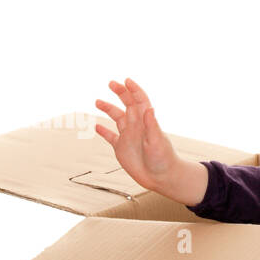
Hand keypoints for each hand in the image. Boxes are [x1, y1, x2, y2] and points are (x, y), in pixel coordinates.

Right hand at [94, 78, 181, 193]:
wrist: (161, 178)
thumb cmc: (164, 161)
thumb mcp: (157, 142)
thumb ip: (152, 125)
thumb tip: (148, 108)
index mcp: (146, 122)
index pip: (140, 101)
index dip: (134, 90)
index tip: (126, 80)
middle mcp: (137, 126)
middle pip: (128, 104)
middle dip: (120, 92)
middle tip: (111, 83)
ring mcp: (129, 136)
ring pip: (117, 117)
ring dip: (108, 109)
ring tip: (98, 102)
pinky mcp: (122, 148)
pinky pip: (110, 137)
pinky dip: (103, 131)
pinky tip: (96, 126)